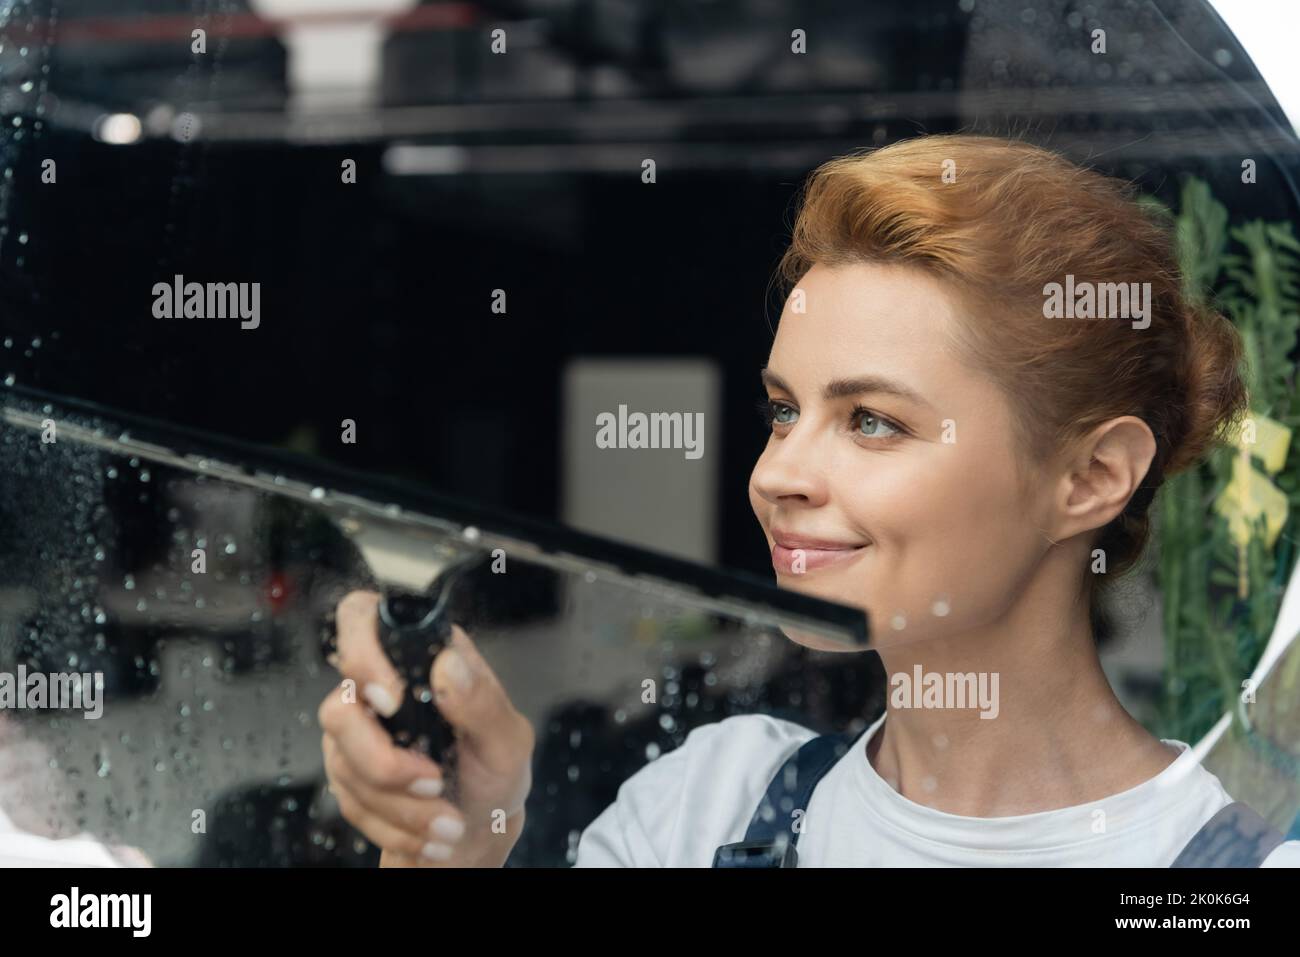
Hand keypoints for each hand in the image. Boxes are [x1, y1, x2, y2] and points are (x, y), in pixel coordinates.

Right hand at [318, 590, 534, 865]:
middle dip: (385, 764)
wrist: (476, 833)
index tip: (392, 702)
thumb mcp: (508, 740)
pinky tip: (429, 831)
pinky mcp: (347, 774)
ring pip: (345, 765)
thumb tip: (448, 664)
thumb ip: (483, 702)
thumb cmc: (494, 774)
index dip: (362, 654)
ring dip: (402, 806)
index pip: (361, 618)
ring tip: (448, 821)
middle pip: (338, 708)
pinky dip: (396, 826)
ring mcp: (356, 732)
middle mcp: (379, 687)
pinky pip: (351, 803)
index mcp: (420, 657)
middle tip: (436, 783)